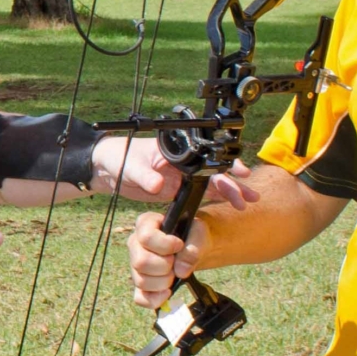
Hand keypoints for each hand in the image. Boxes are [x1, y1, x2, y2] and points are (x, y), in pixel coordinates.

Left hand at [92, 137, 258, 209]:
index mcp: (175, 150)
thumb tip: (159, 185)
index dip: (224, 166)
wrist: (107, 169)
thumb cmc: (118, 157)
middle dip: (233, 182)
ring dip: (229, 192)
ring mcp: (181, 176)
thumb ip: (145, 176)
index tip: (239, 174)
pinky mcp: (176, 190)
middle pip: (213, 172)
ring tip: (245, 203)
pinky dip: (216, 199)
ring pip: (211, 183)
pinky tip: (229, 205)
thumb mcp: (130, 166)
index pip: (205, 156)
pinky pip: (200, 194)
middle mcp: (182, 162)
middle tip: (249, 195)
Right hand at [127, 210, 207, 308]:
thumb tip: (181, 270)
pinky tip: (168, 292)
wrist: (193, 245)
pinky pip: (140, 298)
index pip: (146, 237)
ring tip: (174, 274)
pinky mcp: (140, 283)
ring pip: (140, 281)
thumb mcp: (198, 232)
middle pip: (141, 262)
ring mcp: (135, 264)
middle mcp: (135, 243)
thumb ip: (193, 247)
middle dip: (165, 267)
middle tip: (176, 261)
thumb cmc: (192, 234)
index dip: (165, 245)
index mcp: (145, 224)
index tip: (179, 244)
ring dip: (163, 282)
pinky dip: (155, 299)